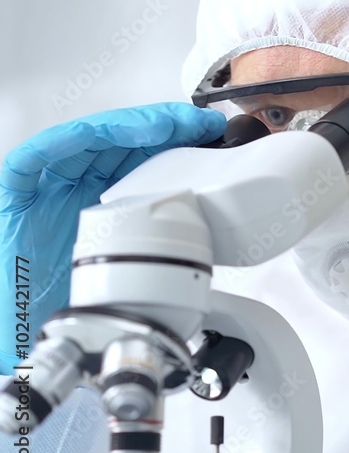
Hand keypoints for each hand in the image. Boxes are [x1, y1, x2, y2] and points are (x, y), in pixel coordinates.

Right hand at [0, 103, 224, 373]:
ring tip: (165, 125)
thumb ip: (171, 240)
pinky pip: (35, 157)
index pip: (148, 154)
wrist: (29, 328)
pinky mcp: (17, 193)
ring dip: (129, 126)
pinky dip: (64, 142)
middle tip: (202, 124)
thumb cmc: (81, 297)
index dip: (181, 138)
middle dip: (167, 126)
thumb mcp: (140, 264)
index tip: (214, 133)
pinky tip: (100, 135)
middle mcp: (82, 184)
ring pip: (89, 138)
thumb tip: (224, 233)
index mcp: (111, 196)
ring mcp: (50, 185)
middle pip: (125, 140)